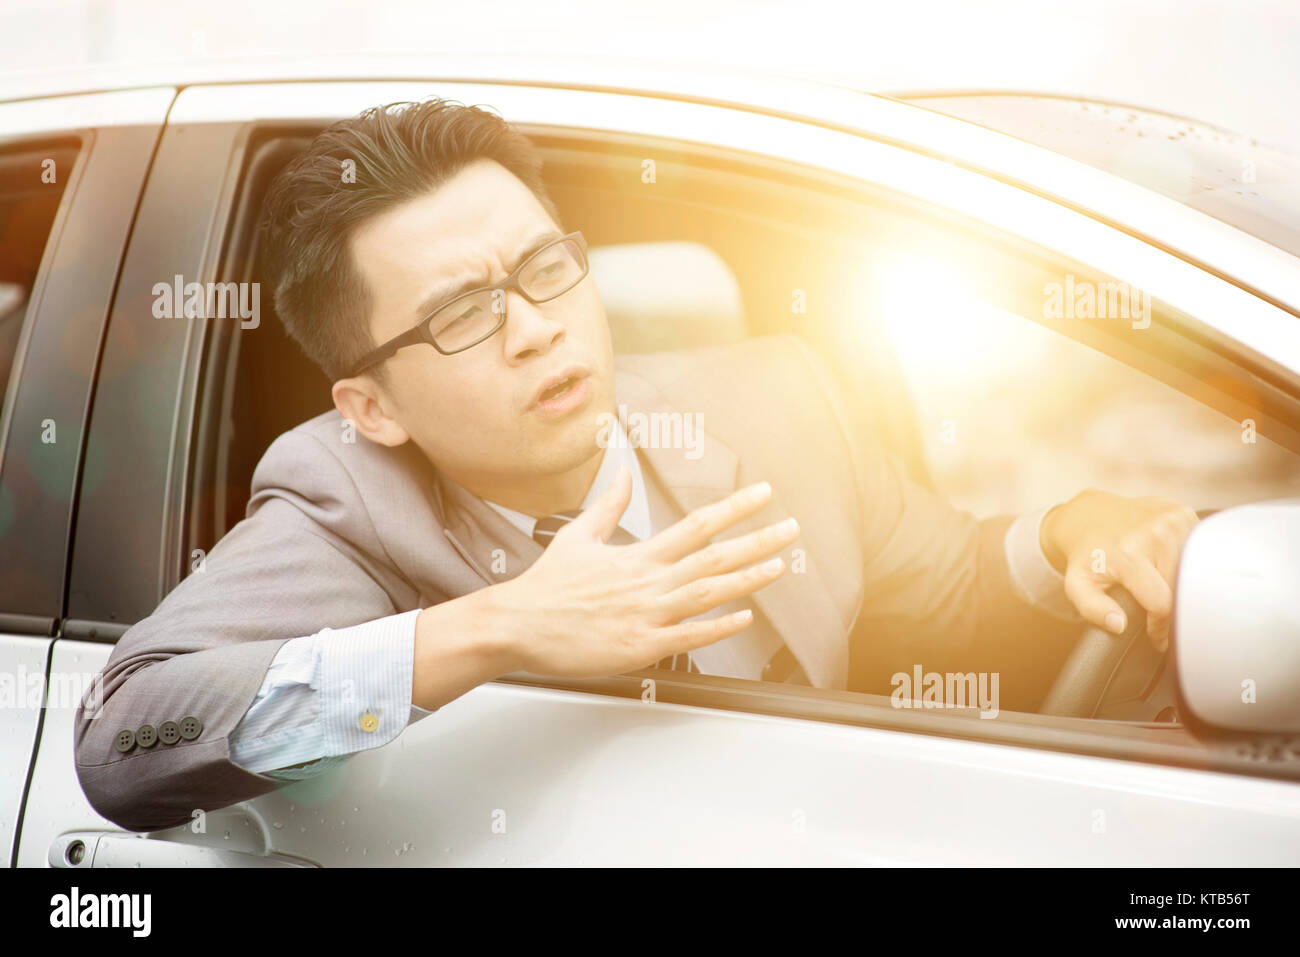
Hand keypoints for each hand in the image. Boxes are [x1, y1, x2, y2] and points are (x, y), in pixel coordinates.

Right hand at [485, 466, 798, 676]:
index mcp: (637, 556)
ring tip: (779, 566)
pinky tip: (744, 617)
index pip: (696, 525)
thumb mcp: (577, 535)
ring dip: (747, 579)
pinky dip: (718, 627)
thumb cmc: (546, 587)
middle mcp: (648, 582)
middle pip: (713, 557)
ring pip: (708, 593)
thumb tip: (621, 472)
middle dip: (757, 541)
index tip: (762, 495)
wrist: (517, 626)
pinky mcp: (639, 646)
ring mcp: (646, 615)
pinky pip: (688, 636)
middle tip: (790, 529)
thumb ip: (607, 505)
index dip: (734, 509)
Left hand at [1041, 488, 1198, 651]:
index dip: (1161, 626)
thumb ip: (1093, 609)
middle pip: (1182, 588)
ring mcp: (1172, 520)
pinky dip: (1188, 564)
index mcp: (1128, 553)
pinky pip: (1197, 551)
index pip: (1162, 603)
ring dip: (1183, 585)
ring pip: (1194, 571)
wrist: (1088, 516)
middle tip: (1162, 614)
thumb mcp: (1078, 585)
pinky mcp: (1183, 513)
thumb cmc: (1087, 557)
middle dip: (1174, 607)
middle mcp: (1154, 533)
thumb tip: (1118, 624)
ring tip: (1163, 586)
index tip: (1158, 638)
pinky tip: (1170, 564)